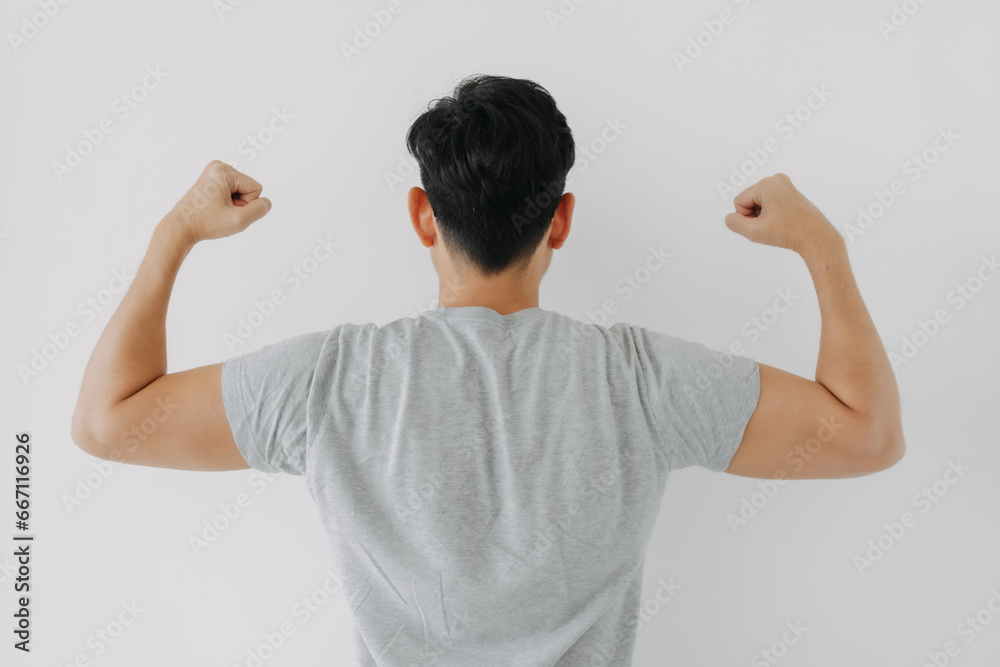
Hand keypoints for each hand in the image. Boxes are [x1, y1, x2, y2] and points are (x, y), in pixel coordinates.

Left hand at [168, 160, 271, 243]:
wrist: (181, 227)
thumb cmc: (205, 223)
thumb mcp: (239, 221)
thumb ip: (259, 210)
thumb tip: (266, 203)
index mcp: (223, 170)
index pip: (256, 189)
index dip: (247, 205)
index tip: (228, 210)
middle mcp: (218, 166)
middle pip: (248, 188)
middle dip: (240, 203)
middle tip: (221, 211)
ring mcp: (213, 172)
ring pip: (241, 190)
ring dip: (234, 204)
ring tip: (216, 210)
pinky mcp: (211, 179)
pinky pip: (233, 191)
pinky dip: (228, 202)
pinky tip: (215, 207)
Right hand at [724, 173, 840, 255]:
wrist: (816, 237)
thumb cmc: (788, 233)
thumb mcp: (755, 232)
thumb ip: (735, 224)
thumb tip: (729, 218)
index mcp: (767, 184)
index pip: (739, 202)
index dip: (746, 218)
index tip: (763, 225)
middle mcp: (776, 179)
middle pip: (748, 200)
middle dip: (755, 215)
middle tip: (773, 225)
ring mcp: (784, 184)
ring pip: (758, 202)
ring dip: (763, 215)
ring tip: (779, 223)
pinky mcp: (789, 191)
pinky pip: (768, 202)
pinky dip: (771, 213)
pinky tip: (783, 220)